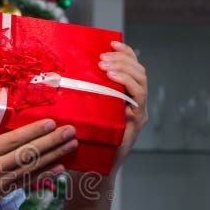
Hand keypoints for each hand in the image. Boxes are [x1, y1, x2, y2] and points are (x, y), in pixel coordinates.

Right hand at [0, 93, 76, 209]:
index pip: (12, 140)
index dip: (34, 131)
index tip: (51, 122)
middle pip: (29, 153)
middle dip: (52, 141)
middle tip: (72, 132)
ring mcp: (0, 183)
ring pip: (32, 167)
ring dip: (55, 156)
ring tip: (72, 146)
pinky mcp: (1, 194)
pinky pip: (27, 182)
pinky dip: (45, 175)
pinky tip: (59, 168)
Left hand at [98, 40, 147, 174]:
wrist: (92, 167)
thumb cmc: (85, 140)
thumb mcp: (85, 110)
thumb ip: (86, 93)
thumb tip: (68, 71)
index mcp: (125, 97)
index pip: (132, 68)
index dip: (125, 53)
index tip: (110, 42)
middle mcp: (135, 103)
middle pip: (139, 71)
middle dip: (122, 59)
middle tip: (102, 58)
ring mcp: (138, 113)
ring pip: (141, 81)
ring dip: (123, 68)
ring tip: (104, 65)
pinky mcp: (136, 122)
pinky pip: (138, 97)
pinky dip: (127, 83)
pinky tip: (111, 78)